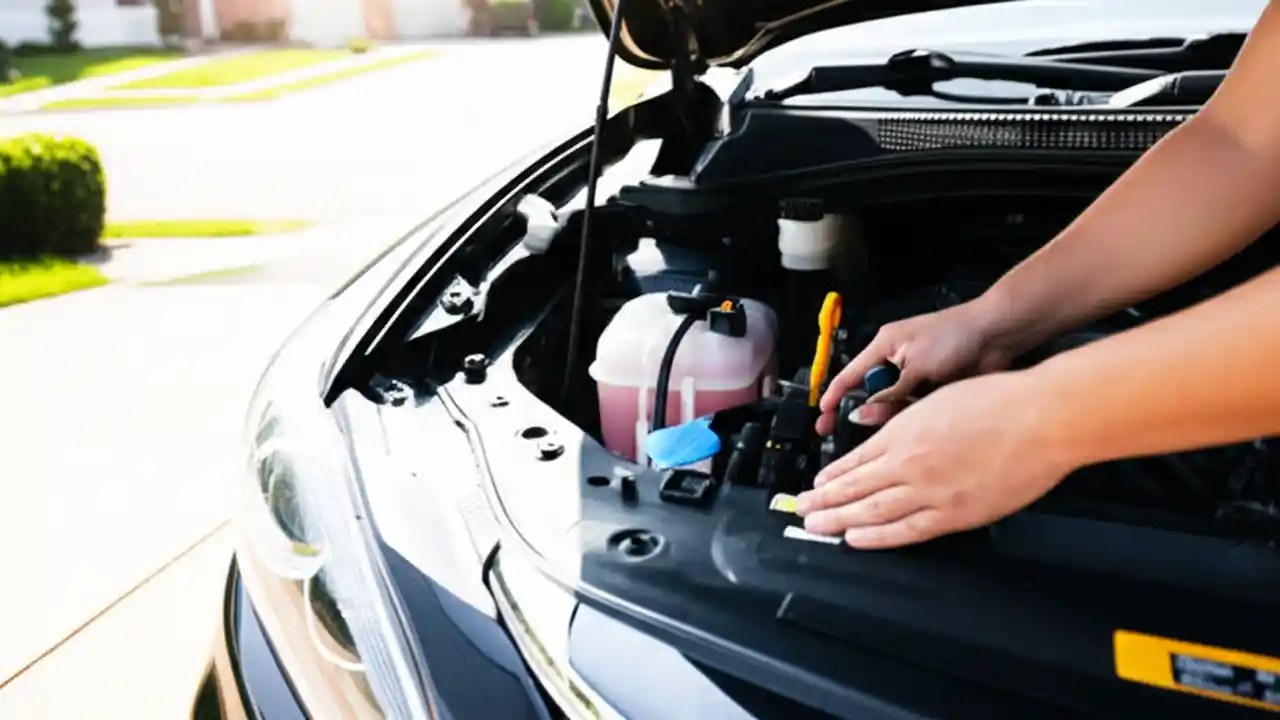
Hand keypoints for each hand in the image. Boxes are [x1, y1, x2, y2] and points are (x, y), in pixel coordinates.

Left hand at [797, 371, 1075, 548]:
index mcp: (904, 432)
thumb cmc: (1000, 401)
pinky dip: (877, 536)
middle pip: (853, 487)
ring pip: (870, 511)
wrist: (1040, 418)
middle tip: (801, 510)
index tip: (816, 484)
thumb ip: (912, 422)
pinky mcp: (953, 514)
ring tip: (816, 526)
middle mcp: (909, 463)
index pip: (855, 460)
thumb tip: (895, 438)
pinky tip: (855, 538)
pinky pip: (905, 530)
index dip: (832, 475)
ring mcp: (929, 491)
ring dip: (839, 520)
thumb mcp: (941, 399)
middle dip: (823, 500)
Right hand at [816, 299, 1014, 435]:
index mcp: (884, 345)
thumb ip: (889, 394)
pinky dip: (916, 412)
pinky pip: (916, 406)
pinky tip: (923, 414)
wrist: (998, 334)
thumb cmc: (955, 336)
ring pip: (895, 403)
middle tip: (858, 428)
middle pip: (872, 393)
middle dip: (869, 409)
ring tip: (907, 413)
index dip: (834, 397)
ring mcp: (916, 373)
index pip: (849, 375)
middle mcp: (897, 359)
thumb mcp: (915, 367)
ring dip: (897, 411)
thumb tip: (862, 414)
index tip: (823, 419)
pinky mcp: (934, 385)